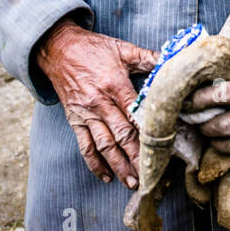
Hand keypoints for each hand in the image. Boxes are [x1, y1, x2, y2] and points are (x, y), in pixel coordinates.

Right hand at [36, 17, 158, 189]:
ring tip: (131, 182)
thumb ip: (147, 57)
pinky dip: (94, 163)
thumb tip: (171, 60)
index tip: (162, 147)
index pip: (135, 113)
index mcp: (114, 84)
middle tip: (150, 175)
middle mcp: (100, 103)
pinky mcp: (75, 120)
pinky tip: (106, 176)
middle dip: (136, 157)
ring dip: (118, 165)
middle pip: (122, 134)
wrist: (58, 48)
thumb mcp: (122, 48)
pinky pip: (84, 145)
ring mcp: (86, 114)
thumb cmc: (92, 48)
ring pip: (104, 145)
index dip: (148, 131)